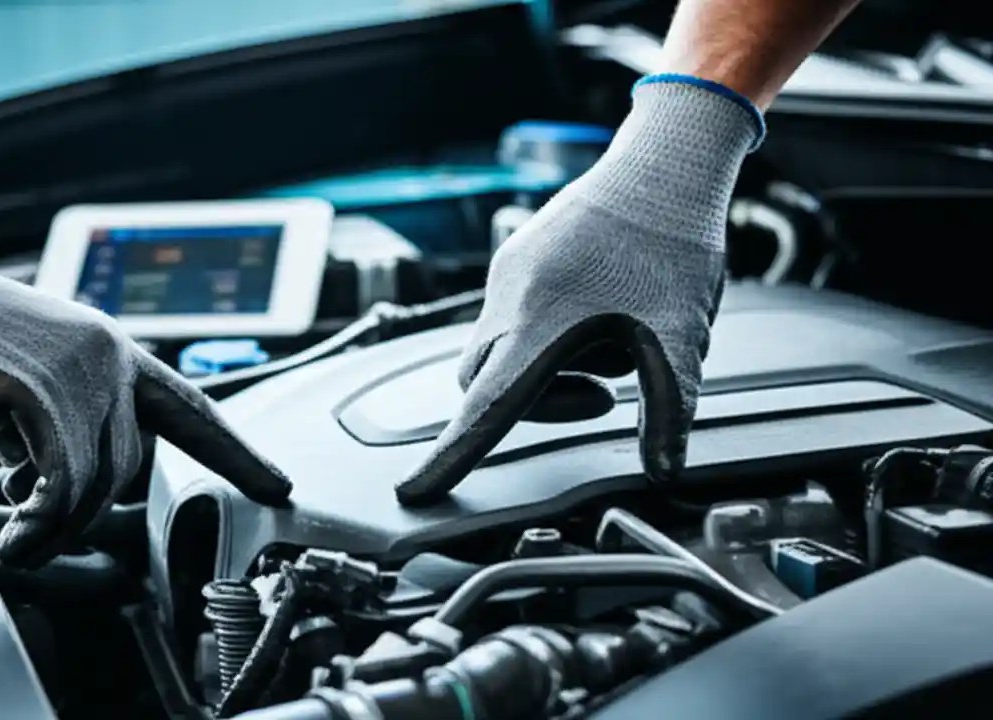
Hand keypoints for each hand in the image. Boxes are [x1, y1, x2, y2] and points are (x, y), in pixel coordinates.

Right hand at [0, 212, 290, 567]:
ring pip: (102, 480)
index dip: (237, 452)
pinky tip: (18, 540)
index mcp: (115, 351)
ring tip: (23, 531)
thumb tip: (57, 485)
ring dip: (60, 522)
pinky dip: (41, 525)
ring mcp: (81, 372)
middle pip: (137, 464)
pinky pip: (63, 483)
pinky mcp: (41, 392)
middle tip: (42, 523)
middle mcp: (111, 358)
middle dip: (91, 506)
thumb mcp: (26, 382)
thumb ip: (60, 425)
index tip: (277, 484)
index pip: (193, 408)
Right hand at [396, 80, 761, 504]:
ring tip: (614, 345)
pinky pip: (509, 314)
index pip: (485, 409)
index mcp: (542, 323)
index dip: (451, 456)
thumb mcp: (681, 339)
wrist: (665, 161)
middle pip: (482, 384)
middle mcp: (509, 298)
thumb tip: (665, 470)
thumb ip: (668, 411)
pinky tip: (600, 313)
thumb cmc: (673, 244)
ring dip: (546, 368)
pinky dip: (544, 335)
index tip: (418, 490)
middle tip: (604, 398)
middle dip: (533, 406)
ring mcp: (507, 274)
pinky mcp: (516, 257)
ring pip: (498, 347)